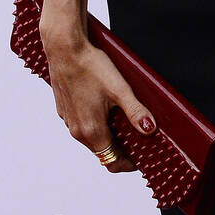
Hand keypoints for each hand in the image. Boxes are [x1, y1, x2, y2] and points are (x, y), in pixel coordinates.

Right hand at [41, 28, 155, 172]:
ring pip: (92, 138)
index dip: (128, 164)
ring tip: (127, 120)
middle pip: (103, 151)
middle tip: (140, 137)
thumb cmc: (91, 67)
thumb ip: (135, 112)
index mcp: (91, 131)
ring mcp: (69, 121)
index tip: (142, 158)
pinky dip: (97, 123)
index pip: (111, 161)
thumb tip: (149, 129)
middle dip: (122, 148)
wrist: (65, 50)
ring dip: (109, 135)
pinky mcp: (65, 110)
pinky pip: (83, 124)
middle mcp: (77, 131)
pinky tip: (108, 107)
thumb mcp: (120, 89)